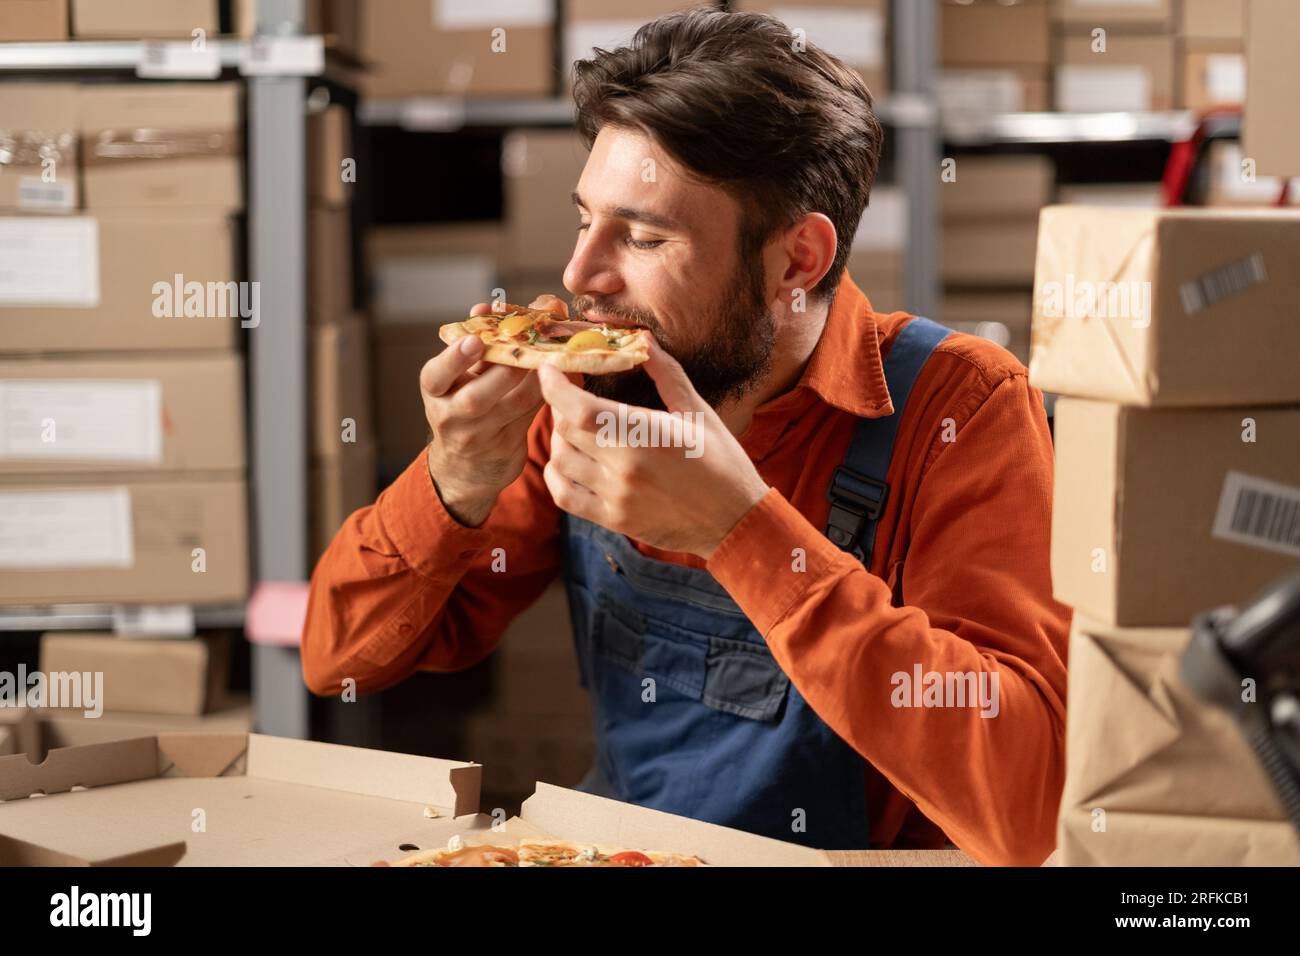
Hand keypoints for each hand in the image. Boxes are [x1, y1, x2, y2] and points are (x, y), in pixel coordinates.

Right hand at [421, 295, 562, 525]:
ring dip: (536, 377)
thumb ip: (482, 344)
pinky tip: (561, 374)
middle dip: (506, 368)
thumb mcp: (461, 377)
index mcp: (435, 389)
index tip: (474, 339)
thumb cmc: (466, 405)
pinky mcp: (506, 448)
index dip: (455, 358)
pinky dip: (548, 392)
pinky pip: (532, 416)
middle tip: (529, 346)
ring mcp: (478, 436)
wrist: (467, 467)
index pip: (436, 375)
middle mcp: (450, 415)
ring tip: (551, 354)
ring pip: (512, 405)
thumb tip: (503, 304)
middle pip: (477, 396)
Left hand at [537, 338, 769, 559]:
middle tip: (571, 394)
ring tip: (575, 427)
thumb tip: (642, 339)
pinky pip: (563, 495)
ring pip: (560, 459)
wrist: (735, 521)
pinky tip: (567, 461)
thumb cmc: (721, 462)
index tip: (549, 369)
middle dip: (561, 405)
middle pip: (566, 429)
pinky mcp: (612, 519)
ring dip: (560, 437)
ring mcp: (615, 496)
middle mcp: (624, 467)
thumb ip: (666, 373)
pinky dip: (556, 473)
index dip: (555, 386)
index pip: (580, 409)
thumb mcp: (698, 412)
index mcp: (646, 435)